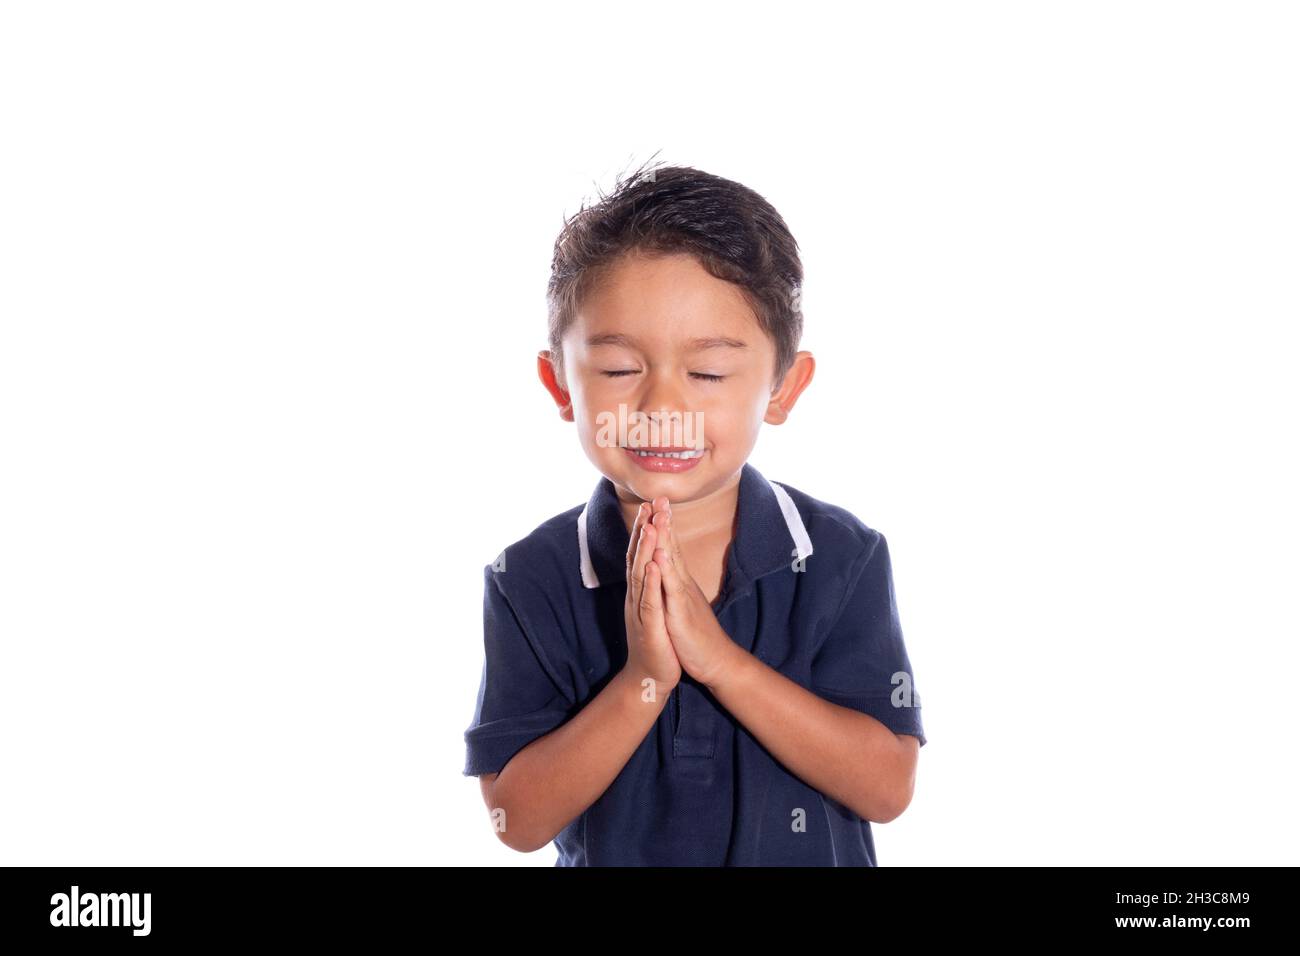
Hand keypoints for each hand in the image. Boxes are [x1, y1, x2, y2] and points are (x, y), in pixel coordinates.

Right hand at [620, 501, 681, 700]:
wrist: (651, 676)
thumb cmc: (658, 641)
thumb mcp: (657, 607)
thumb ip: (654, 585)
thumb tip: (655, 564)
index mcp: (642, 590)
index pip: (642, 554)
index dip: (646, 528)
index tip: (652, 503)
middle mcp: (638, 596)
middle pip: (638, 557)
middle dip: (644, 529)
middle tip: (649, 502)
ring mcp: (641, 610)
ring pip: (641, 574)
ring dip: (644, 549)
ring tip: (650, 524)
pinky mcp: (649, 626)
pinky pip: (649, 601)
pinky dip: (651, 583)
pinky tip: (654, 566)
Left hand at [648, 497, 738, 689]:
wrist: (716, 660)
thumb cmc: (697, 634)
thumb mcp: (682, 603)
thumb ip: (676, 584)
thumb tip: (670, 568)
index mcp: (679, 582)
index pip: (669, 547)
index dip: (662, 525)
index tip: (655, 502)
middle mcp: (682, 584)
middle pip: (671, 547)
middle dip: (663, 521)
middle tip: (659, 496)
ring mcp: (683, 596)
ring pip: (672, 562)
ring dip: (664, 538)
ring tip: (658, 515)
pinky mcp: (682, 613)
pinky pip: (672, 589)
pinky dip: (665, 571)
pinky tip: (660, 555)